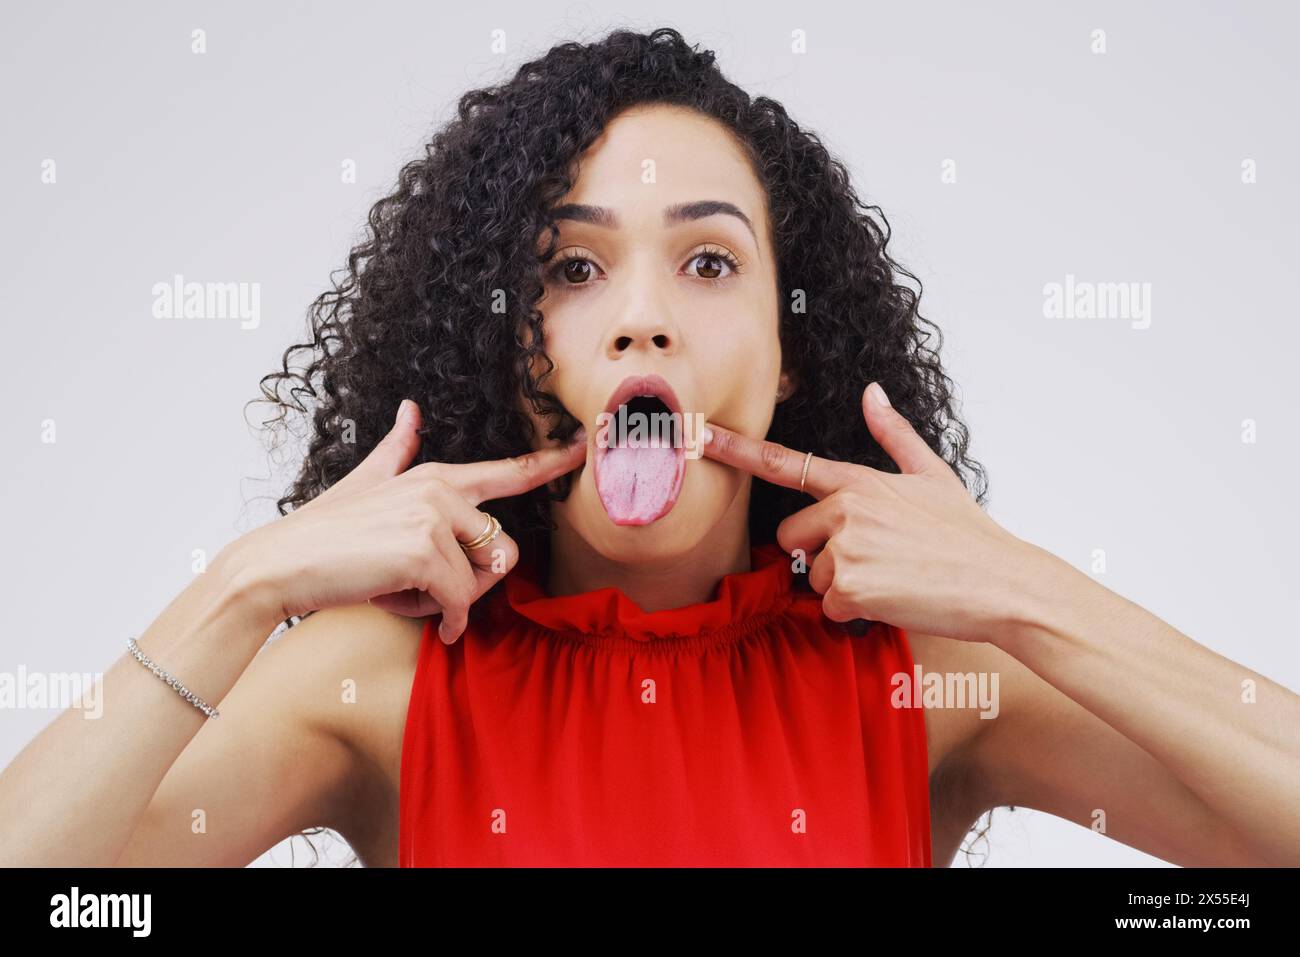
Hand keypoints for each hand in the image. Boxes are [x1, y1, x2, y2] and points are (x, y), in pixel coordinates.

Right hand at [230, 399, 585, 642]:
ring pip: (481, 580)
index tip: (584, 447)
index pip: (507, 471)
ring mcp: (434, 518)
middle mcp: (442, 490)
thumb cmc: (324, 533)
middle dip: (473, 586)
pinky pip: (458, 601)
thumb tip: (410, 411)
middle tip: (424, 591)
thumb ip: (396, 450)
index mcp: (436, 476)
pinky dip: (441, 621)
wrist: (279, 563)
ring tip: (402, 591)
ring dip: (449, 603)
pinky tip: (413, 615)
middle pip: (502, 551)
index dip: (551, 462)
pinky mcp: (425, 552)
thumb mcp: (367, 482)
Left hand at [701, 381, 1038, 642]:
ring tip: (895, 579)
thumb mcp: (933, 475)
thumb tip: (872, 392)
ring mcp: (848, 546)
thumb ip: (893, 436)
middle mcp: (846, 508)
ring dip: (846, 588)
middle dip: (821, 555)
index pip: (784, 463)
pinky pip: (830, 608)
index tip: (697, 434)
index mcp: (859, 481)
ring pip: (814, 577)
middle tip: (876, 561)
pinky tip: (895, 600)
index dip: (736, 450)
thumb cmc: (969, 535)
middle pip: (792, 538)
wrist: (1003, 583)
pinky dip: (856, 614)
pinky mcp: (853, 585)